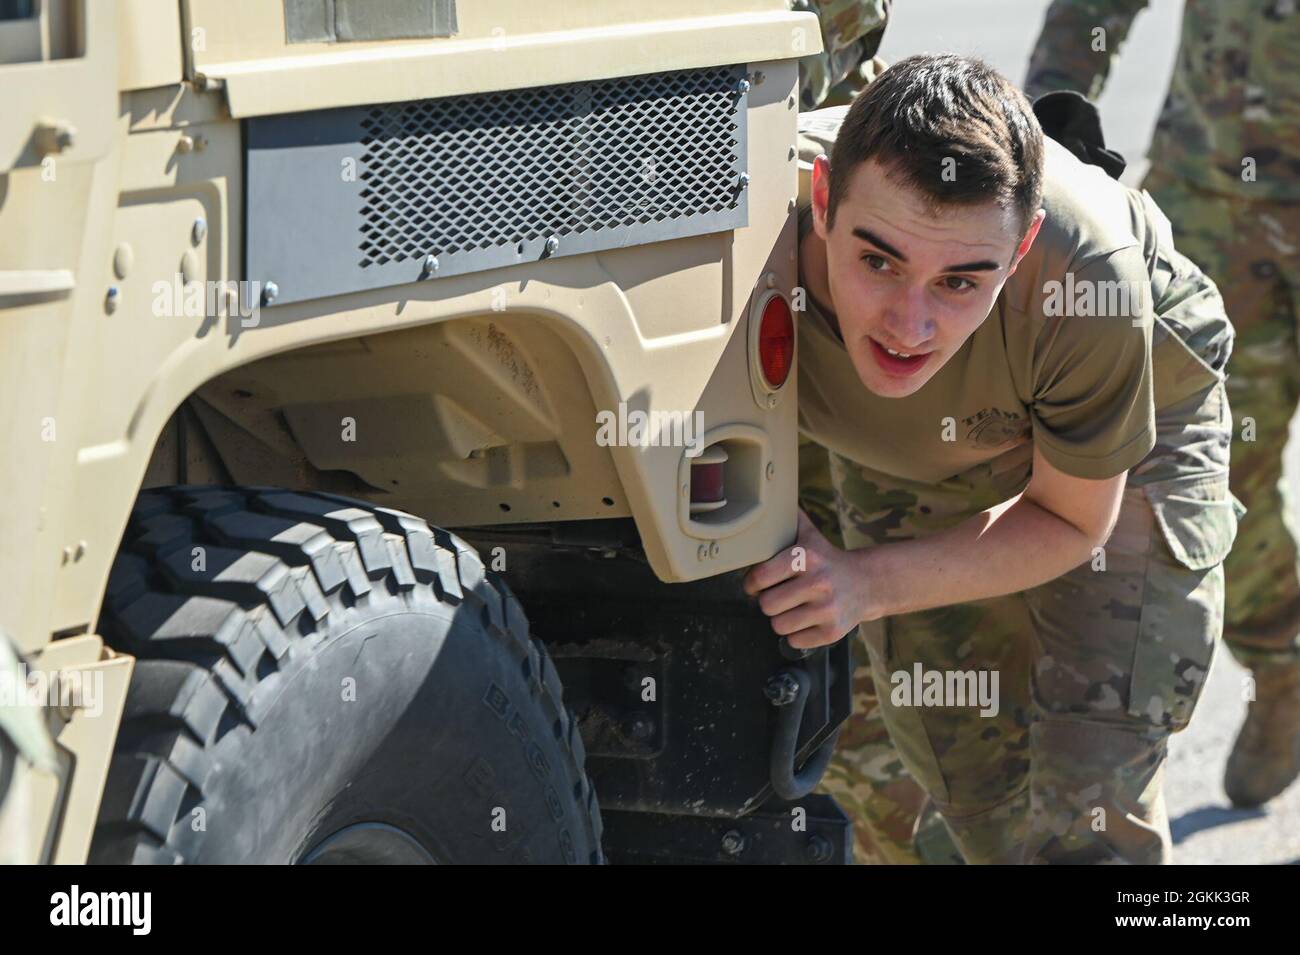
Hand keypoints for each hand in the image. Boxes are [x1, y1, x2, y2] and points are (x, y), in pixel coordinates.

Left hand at [743, 509, 875, 649]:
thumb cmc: (827, 559)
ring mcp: (827, 610)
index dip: (751, 584)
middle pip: (766, 606)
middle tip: (778, 596)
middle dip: (768, 603)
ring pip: (778, 626)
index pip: (759, 577)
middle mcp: (819, 582)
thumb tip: (764, 500)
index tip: (756, 585)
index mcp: (807, 556)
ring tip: (793, 608)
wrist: (867, 583)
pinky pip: (794, 642)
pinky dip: (796, 635)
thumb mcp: (809, 535)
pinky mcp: (833, 632)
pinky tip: (806, 620)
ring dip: (781, 619)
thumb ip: (786, 518)